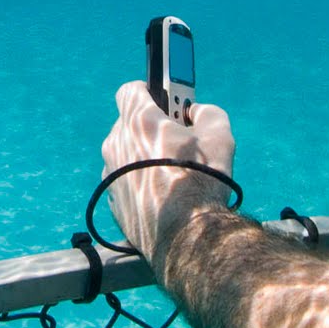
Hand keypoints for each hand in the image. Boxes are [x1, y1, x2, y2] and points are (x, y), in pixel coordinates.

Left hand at [100, 81, 235, 263]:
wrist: (185, 236)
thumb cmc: (202, 182)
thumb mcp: (219, 136)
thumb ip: (206, 112)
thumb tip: (195, 112)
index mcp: (139, 121)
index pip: (130, 90)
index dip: (148, 92)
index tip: (164, 103)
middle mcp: (116, 142)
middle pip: (128, 123)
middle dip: (148, 127)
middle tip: (174, 141)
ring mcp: (109, 172)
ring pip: (124, 152)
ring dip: (141, 155)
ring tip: (169, 173)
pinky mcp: (110, 198)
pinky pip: (122, 178)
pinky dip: (137, 180)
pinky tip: (160, 195)